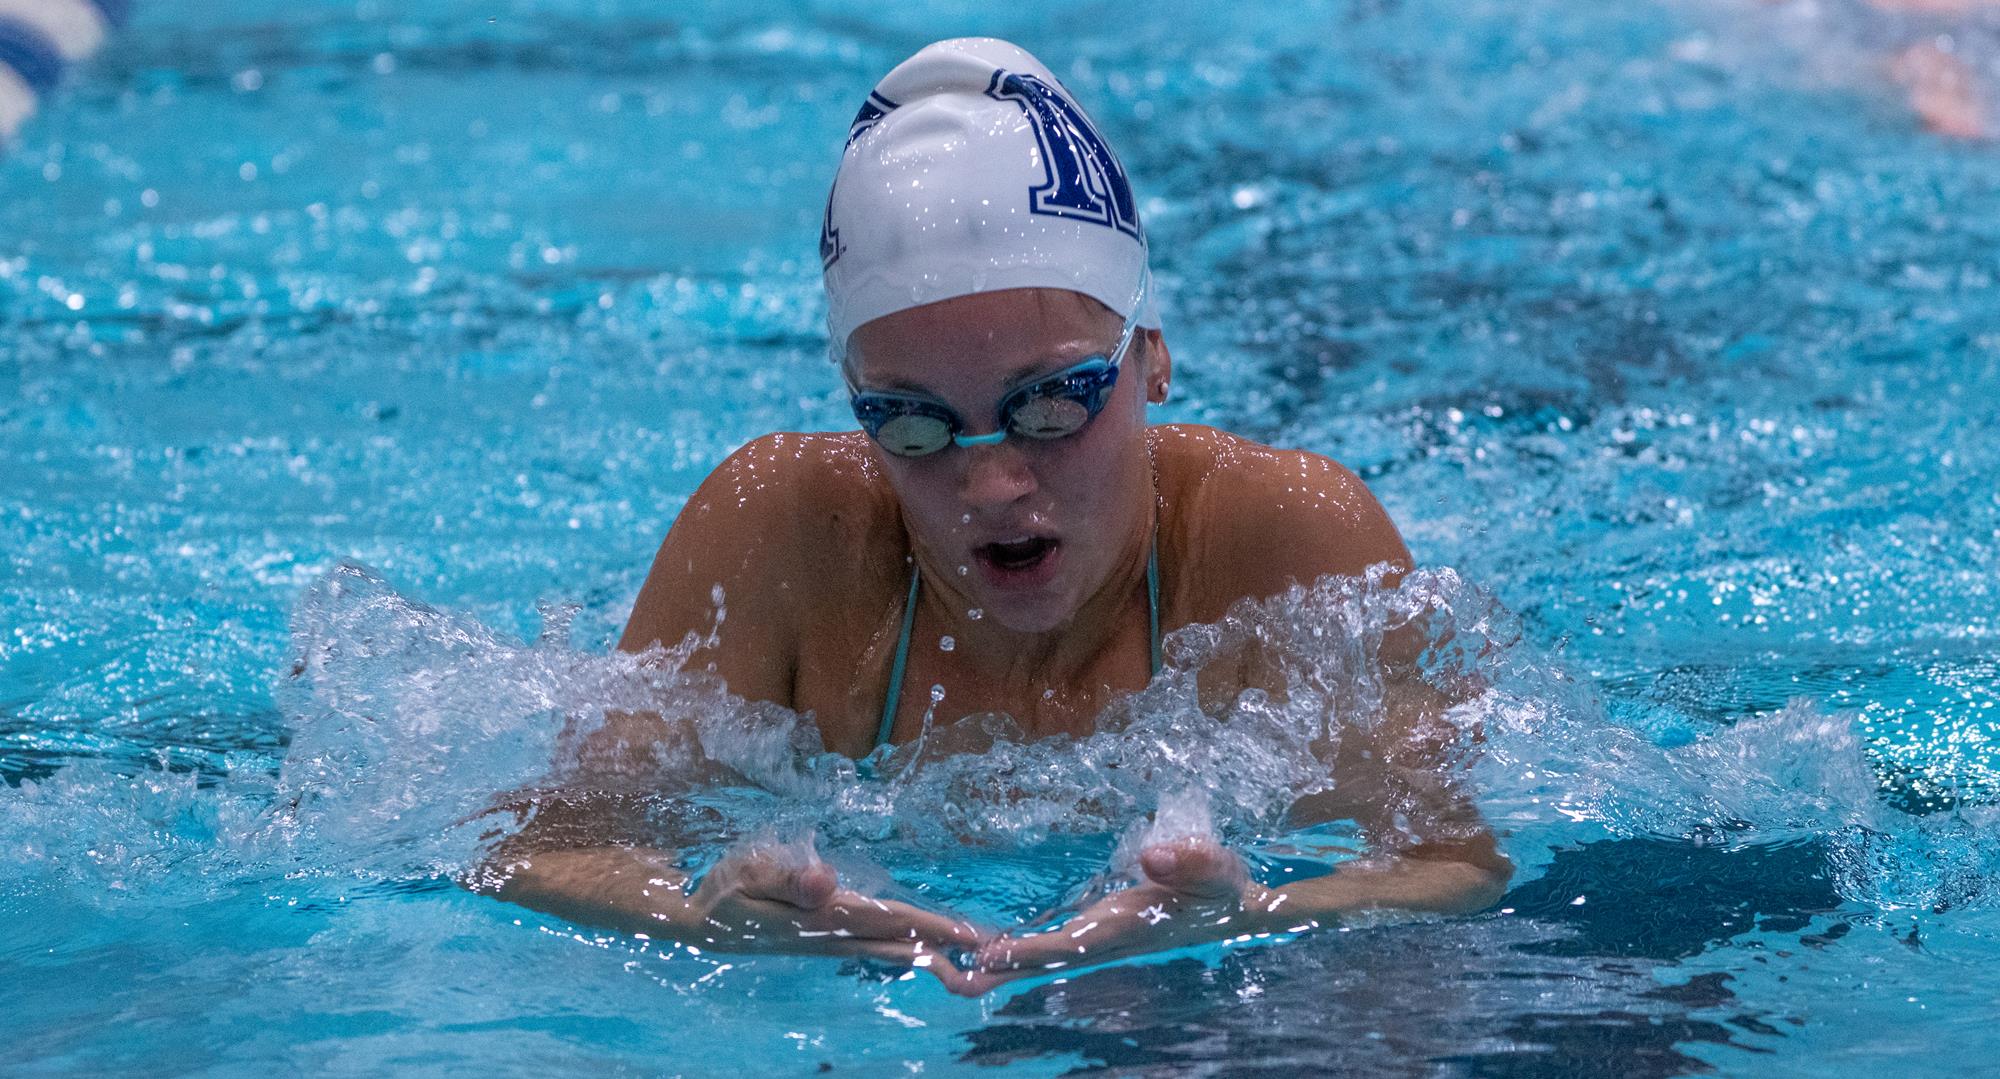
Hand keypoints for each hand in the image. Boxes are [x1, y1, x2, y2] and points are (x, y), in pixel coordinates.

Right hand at [681, 845, 983, 977]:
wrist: (699, 923)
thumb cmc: (727, 892)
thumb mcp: (752, 875)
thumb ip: (790, 879)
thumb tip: (827, 879)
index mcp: (823, 918)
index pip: (889, 921)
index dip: (931, 927)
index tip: (970, 935)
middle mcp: (832, 935)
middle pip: (897, 940)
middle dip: (941, 941)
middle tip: (985, 946)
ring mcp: (827, 941)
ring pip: (887, 947)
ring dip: (924, 946)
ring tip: (960, 949)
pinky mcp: (820, 938)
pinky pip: (871, 945)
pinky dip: (899, 944)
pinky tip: (912, 945)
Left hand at [949, 836, 1278, 995]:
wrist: (1232, 909)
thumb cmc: (1223, 887)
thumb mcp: (1216, 867)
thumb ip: (1190, 860)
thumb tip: (1152, 856)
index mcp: (1126, 929)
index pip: (1070, 944)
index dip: (1028, 950)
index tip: (989, 953)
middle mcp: (1105, 941)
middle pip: (1043, 960)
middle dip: (996, 969)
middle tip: (944, 971)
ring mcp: (1098, 938)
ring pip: (1041, 957)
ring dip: (997, 963)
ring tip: (948, 965)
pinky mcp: (1095, 930)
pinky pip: (1048, 944)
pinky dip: (1014, 948)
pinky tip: (987, 947)